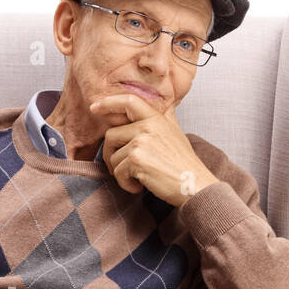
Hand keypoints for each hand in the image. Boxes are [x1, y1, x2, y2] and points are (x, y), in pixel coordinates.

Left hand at [89, 93, 218, 205]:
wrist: (194, 185)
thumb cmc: (184, 163)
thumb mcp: (175, 132)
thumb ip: (164, 118)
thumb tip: (164, 104)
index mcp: (157, 118)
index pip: (129, 101)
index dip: (108, 102)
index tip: (94, 107)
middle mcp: (148, 126)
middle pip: (111, 136)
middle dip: (111, 155)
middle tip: (123, 168)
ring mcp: (141, 141)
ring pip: (112, 157)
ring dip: (121, 173)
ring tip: (139, 178)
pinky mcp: (136, 159)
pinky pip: (117, 173)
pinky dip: (126, 185)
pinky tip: (141, 186)